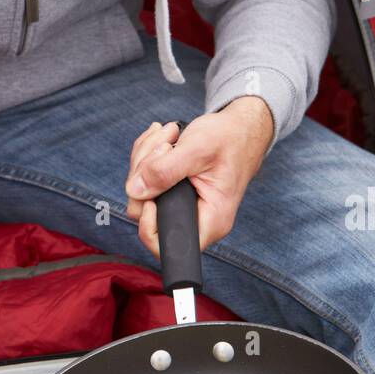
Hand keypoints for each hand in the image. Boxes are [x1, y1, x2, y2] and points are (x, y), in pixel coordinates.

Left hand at [123, 98, 273, 256]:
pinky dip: (148, 155)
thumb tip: (135, 189)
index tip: (151, 190)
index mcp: (210, 219)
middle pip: (144, 212)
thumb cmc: (230, 139)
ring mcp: (181, 205)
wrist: (239, 128)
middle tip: (165, 146)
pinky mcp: (171, 191)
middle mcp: (195, 217)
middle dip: (144, 173)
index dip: (148, 223)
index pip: (169, 245)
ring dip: (146, 158)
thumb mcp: (198, 149)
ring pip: (141, 192)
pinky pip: (144, 179)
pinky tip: (165, 140)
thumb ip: (165, 170)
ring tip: (169, 137)